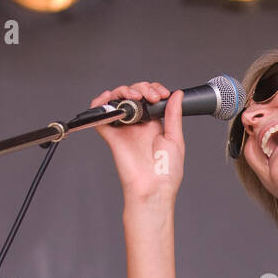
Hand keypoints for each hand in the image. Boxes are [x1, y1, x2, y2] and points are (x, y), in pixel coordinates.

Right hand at [91, 80, 184, 209]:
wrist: (154, 189)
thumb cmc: (166, 172)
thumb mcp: (175, 138)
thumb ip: (173, 114)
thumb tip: (177, 95)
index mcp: (153, 124)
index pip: (148, 97)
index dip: (153, 89)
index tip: (162, 94)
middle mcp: (137, 125)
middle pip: (132, 95)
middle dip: (142, 88)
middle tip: (152, 96)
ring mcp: (123, 129)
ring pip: (117, 101)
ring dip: (124, 90)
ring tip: (135, 96)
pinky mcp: (111, 136)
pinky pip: (100, 116)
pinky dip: (100, 103)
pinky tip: (108, 97)